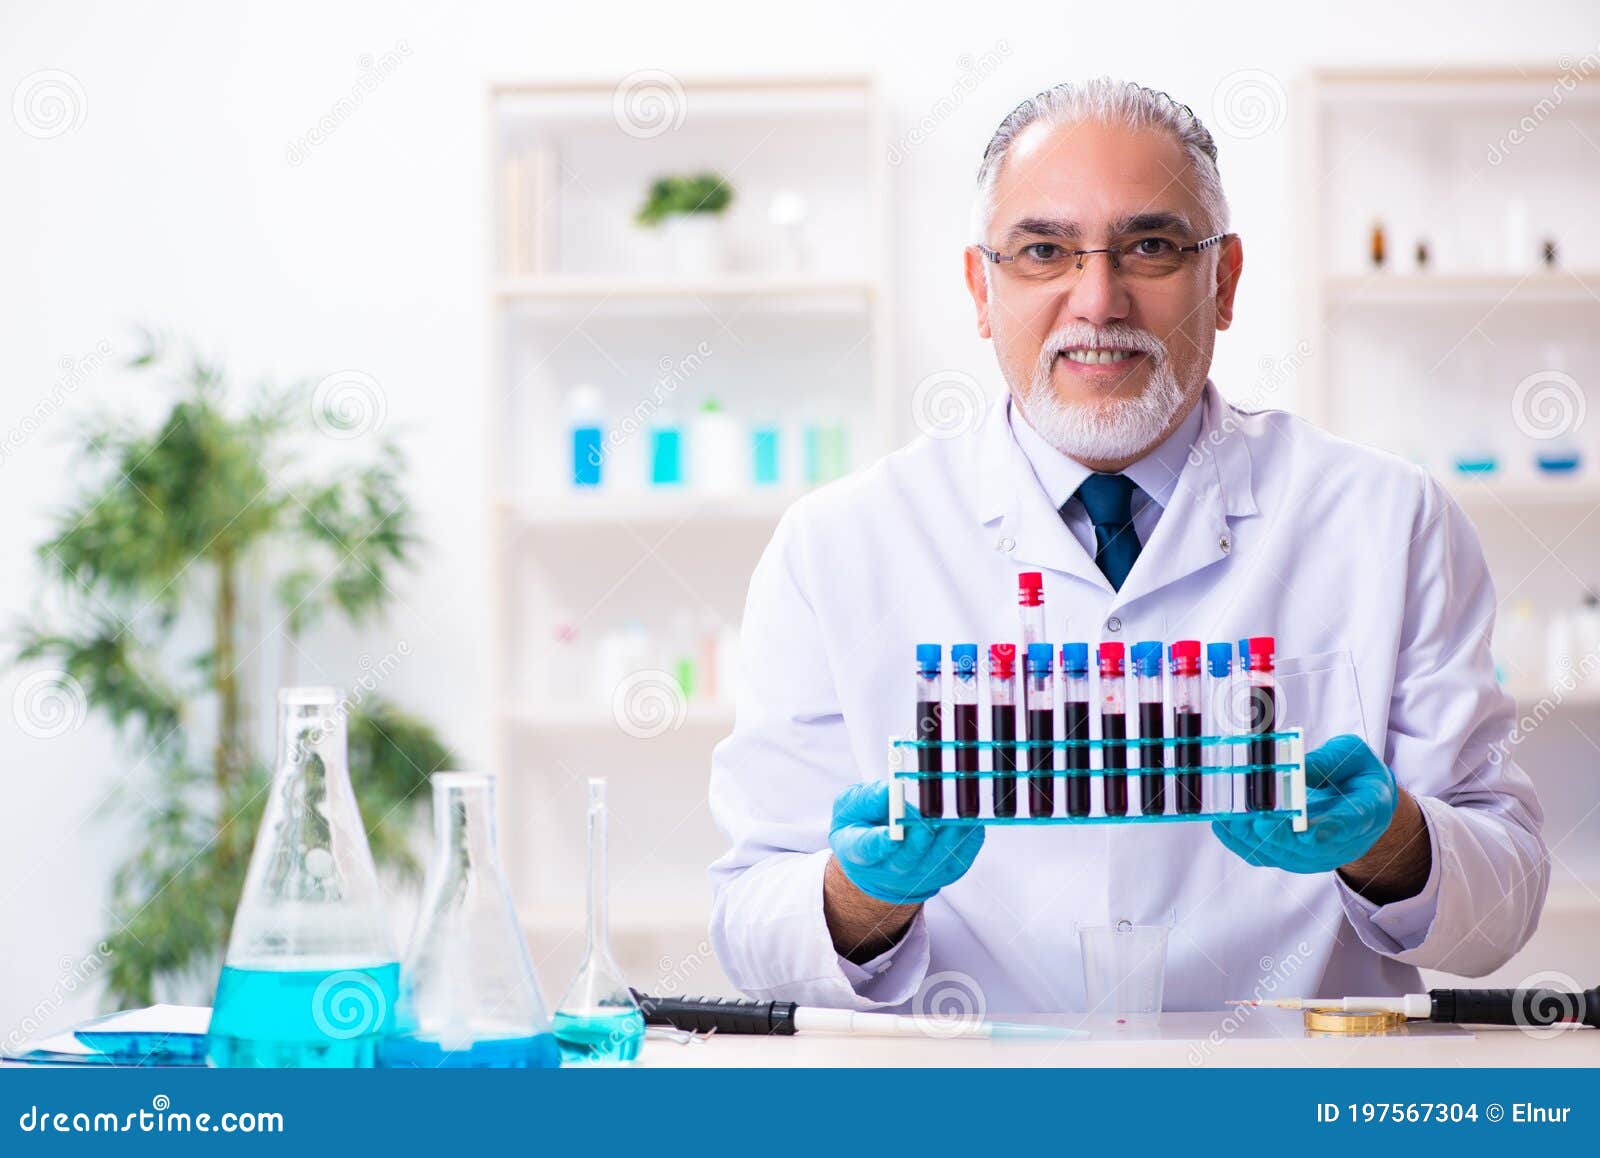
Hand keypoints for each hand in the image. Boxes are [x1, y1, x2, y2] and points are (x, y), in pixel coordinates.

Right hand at [828, 781, 983, 903]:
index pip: (869, 849)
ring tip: (960, 819)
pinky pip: (957, 862)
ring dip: (949, 841)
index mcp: (859, 851)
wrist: (877, 860)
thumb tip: (890, 790)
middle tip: (928, 820)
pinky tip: (973, 825)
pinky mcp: (941, 873)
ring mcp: (917, 875)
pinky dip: (967, 844)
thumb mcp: (850, 807)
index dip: (881, 842)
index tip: (892, 832)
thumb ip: (866, 799)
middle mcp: (888, 869)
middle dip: (918, 839)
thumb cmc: (861, 824)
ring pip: (935, 861)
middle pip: (906, 859)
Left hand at [1211, 733, 1397, 874]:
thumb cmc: (1355, 774)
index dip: (1329, 829)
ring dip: (1256, 840)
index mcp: (1367, 810)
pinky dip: (1243, 843)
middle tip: (1257, 821)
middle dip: (1281, 835)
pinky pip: (1267, 855)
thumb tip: (1297, 765)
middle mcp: (1344, 841)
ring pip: (1285, 854)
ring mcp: (1319, 854)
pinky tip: (1223, 826)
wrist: (1360, 803)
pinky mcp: (1295, 856)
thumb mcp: (1351, 755)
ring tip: (1232, 820)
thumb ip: (1327, 760)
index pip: (1351, 823)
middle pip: (1311, 847)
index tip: (1308, 832)